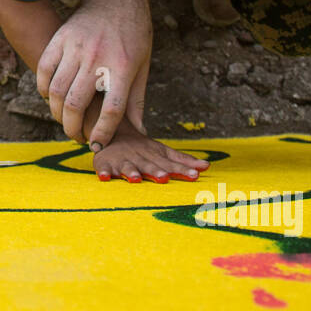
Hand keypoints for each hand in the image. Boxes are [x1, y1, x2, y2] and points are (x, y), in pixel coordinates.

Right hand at [35, 0, 151, 146]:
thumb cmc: (134, 34)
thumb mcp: (143, 65)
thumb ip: (136, 100)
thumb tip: (138, 131)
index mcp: (124, 67)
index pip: (111, 111)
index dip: (102, 133)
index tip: (96, 144)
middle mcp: (99, 58)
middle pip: (76, 104)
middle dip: (72, 128)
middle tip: (76, 136)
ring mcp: (77, 47)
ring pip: (56, 91)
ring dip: (56, 113)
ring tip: (64, 119)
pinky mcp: (61, 38)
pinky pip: (44, 70)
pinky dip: (43, 89)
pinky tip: (51, 96)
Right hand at [92, 122, 209, 182]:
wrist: (112, 131)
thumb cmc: (142, 148)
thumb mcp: (163, 152)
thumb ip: (183, 160)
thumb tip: (207, 166)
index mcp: (155, 154)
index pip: (171, 163)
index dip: (182, 169)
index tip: (195, 175)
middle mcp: (140, 157)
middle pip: (149, 164)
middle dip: (156, 171)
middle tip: (164, 178)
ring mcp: (122, 160)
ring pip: (127, 166)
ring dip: (130, 172)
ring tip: (135, 179)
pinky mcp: (105, 163)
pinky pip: (103, 168)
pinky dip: (104, 172)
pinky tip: (105, 178)